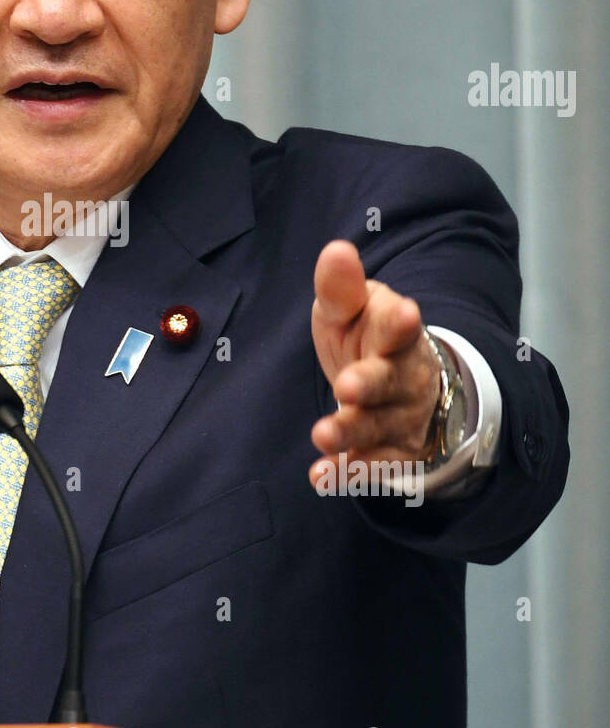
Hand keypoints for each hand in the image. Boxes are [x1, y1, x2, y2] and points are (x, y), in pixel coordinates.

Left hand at [308, 240, 440, 489]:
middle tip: (346, 387)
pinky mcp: (394, 452)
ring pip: (380, 425)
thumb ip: (341, 288)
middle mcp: (406, 375)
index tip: (403, 312)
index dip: (399, 322)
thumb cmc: (366, 337)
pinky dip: (348, 472)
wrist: (401, 384)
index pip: (399, 326)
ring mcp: (403, 416)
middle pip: (391, 380)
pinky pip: (374, 465)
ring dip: (351, 431)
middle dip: (371, 383)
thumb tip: (336, 250)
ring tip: (322, 434)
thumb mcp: (350, 309)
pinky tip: (322, 476)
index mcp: (395, 331)